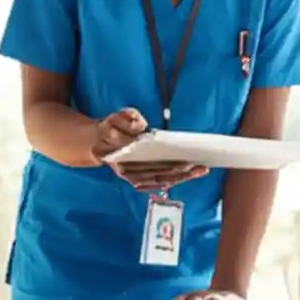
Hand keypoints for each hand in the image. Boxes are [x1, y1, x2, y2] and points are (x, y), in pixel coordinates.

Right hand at [91, 108, 206, 190]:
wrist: (99, 141)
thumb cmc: (109, 129)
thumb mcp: (113, 119)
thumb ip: (126, 118)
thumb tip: (141, 126)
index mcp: (122, 163)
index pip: (150, 169)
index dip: (169, 167)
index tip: (185, 163)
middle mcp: (130, 174)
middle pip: (160, 177)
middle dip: (182, 174)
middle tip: (200, 167)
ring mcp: (136, 177)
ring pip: (162, 180)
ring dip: (182, 177)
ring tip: (201, 170)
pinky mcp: (140, 177)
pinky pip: (159, 180)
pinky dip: (175, 178)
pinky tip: (190, 174)